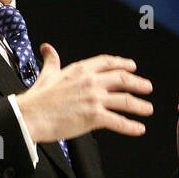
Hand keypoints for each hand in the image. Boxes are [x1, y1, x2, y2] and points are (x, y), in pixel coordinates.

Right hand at [13, 44, 153, 142]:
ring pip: (125, 100)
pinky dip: (131, 126)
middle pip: (122, 79)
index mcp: (80, 70)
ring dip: (140, 105)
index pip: (107, 62)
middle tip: (147, 87)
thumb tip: (47, 48)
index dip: (122, 64)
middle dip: (138, 83)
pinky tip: (139, 129)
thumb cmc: (37, 98)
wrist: (30, 116)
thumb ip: (52, 61)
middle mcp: (91, 82)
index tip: (132, 67)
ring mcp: (94, 99)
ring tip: (148, 109)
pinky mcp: (94, 117)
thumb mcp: (47, 74)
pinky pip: (118, 122)